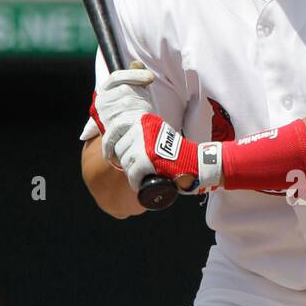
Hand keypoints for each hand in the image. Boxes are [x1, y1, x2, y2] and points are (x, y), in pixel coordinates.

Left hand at [92, 67, 205, 194]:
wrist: (197, 163)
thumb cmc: (179, 155)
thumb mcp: (159, 137)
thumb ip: (144, 137)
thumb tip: (125, 146)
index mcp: (144, 121)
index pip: (116, 130)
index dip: (109, 144)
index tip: (109, 155)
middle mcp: (142, 128)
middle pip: (120, 149)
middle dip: (126, 162)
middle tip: (138, 170)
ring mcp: (143, 144)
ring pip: (125, 162)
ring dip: (132, 173)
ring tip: (144, 177)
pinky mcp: (146, 159)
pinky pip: (132, 174)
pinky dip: (135, 182)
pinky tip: (142, 184)